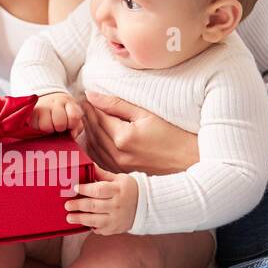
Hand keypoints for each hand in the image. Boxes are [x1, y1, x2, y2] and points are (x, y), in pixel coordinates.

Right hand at [32, 91, 83, 133]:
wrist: (46, 100)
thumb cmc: (63, 114)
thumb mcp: (73, 118)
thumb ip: (77, 127)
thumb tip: (73, 135)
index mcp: (68, 103)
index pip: (74, 116)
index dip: (71, 125)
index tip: (69, 125)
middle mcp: (55, 102)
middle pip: (60, 123)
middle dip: (59, 128)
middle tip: (57, 126)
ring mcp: (42, 106)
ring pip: (46, 126)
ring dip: (47, 130)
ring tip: (48, 126)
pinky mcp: (30, 111)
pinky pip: (34, 126)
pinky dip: (37, 129)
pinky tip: (39, 124)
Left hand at [64, 163, 138, 234]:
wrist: (147, 206)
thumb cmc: (129, 189)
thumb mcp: (118, 178)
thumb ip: (102, 174)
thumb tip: (88, 164)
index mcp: (118, 190)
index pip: (99, 190)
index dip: (85, 189)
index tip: (74, 188)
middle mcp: (117, 205)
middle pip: (94, 205)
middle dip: (78, 205)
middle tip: (67, 205)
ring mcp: (116, 218)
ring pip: (95, 220)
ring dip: (80, 219)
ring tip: (69, 217)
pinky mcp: (115, 229)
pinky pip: (100, 229)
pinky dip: (90, 227)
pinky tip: (83, 223)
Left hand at [77, 91, 198, 173]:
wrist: (188, 162)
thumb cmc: (172, 136)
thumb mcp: (146, 115)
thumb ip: (117, 105)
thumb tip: (92, 95)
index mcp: (123, 136)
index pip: (98, 117)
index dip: (89, 106)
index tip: (83, 97)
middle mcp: (118, 153)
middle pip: (92, 132)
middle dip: (85, 117)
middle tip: (79, 106)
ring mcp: (118, 165)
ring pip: (92, 146)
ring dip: (86, 131)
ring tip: (83, 119)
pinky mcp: (121, 172)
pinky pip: (98, 158)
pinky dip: (91, 146)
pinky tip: (90, 138)